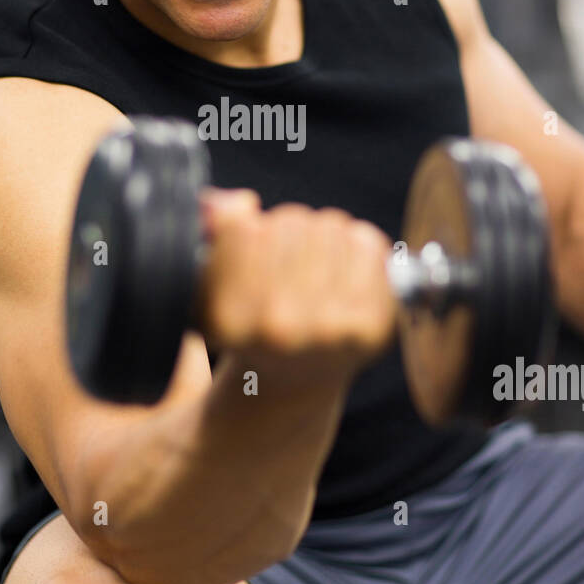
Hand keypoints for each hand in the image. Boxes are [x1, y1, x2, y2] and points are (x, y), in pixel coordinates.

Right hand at [197, 188, 401, 379]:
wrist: (294, 380)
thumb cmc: (251, 321)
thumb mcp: (214, 284)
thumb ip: (215, 231)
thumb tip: (244, 203)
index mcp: (228, 320)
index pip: (243, 228)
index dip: (245, 228)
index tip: (247, 250)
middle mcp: (277, 328)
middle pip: (290, 222)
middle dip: (287, 231)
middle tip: (288, 260)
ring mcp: (328, 329)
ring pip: (330, 226)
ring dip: (323, 235)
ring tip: (315, 266)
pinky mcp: (369, 326)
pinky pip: (367, 243)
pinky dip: (358, 245)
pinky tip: (345, 271)